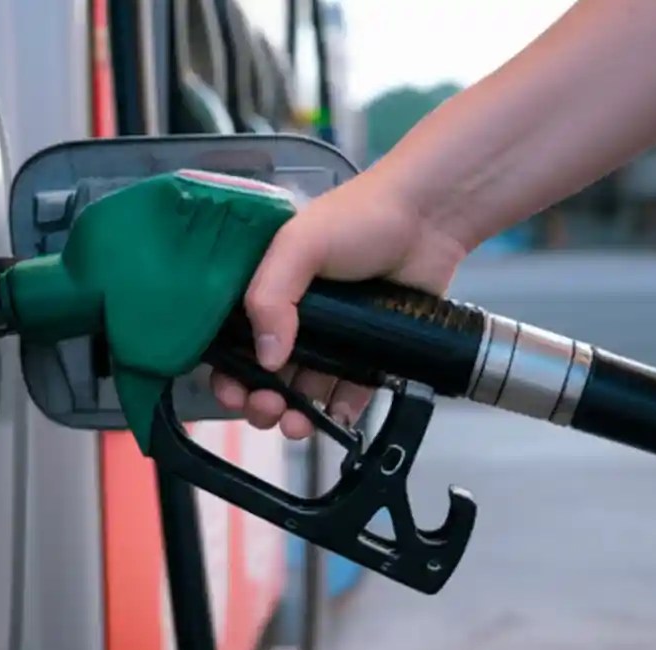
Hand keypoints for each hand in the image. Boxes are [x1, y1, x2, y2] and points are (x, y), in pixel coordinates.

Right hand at [210, 171, 469, 439]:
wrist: (427, 218)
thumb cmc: (358, 217)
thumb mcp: (298, 245)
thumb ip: (270, 297)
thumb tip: (266, 359)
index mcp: (268, 290)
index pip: (233, 341)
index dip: (227, 372)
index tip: (232, 393)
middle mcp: (297, 317)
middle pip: (266, 375)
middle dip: (260, 401)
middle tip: (266, 410)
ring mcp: (335, 337)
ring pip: (305, 390)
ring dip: (296, 415)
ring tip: (297, 425)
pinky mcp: (372, 351)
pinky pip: (351, 390)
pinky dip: (341, 412)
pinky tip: (336, 420)